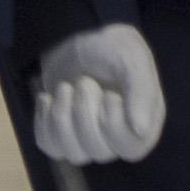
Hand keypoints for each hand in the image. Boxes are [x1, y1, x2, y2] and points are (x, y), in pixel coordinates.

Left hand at [32, 24, 165, 167]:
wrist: (80, 36)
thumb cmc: (113, 49)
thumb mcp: (132, 60)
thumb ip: (141, 91)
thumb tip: (141, 129)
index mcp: (144, 123)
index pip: (131, 148)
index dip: (114, 126)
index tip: (108, 95)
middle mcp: (119, 138)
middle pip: (100, 152)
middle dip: (85, 113)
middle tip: (83, 82)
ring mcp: (89, 140)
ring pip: (74, 153)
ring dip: (64, 118)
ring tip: (64, 87)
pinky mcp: (63, 136)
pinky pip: (50, 146)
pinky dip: (44, 122)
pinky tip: (47, 98)